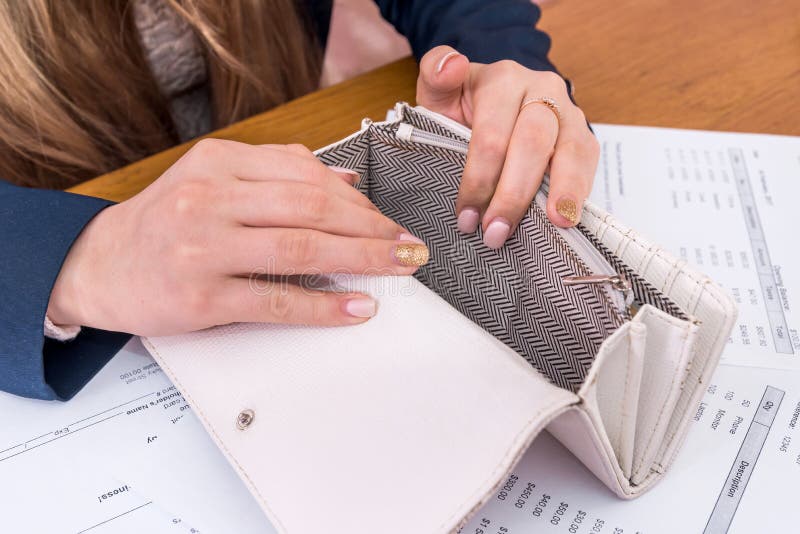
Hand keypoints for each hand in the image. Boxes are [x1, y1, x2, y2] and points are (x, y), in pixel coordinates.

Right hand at [47, 140, 428, 335]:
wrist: (97, 266)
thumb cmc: (164, 223)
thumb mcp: (211, 179)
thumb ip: (276, 172)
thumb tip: (346, 179)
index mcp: (218, 164)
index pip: (306, 175)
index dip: (359, 199)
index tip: (387, 219)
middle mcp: (210, 200)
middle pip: (312, 208)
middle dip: (372, 227)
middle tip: (409, 244)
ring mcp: (204, 249)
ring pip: (301, 250)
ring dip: (361, 259)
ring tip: (398, 267)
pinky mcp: (201, 298)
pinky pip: (277, 301)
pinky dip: (324, 305)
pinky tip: (357, 306)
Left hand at [416, 46, 599, 248]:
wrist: (494, 104)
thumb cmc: (463, 109)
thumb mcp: (439, 93)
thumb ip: (435, 75)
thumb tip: (449, 66)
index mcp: (502, 80)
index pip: (491, 134)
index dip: (478, 179)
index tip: (465, 218)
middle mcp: (541, 89)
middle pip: (532, 142)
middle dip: (513, 193)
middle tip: (496, 233)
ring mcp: (567, 111)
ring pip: (571, 149)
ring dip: (561, 191)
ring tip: (556, 224)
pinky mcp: (583, 134)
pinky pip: (588, 160)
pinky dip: (580, 190)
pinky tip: (571, 217)